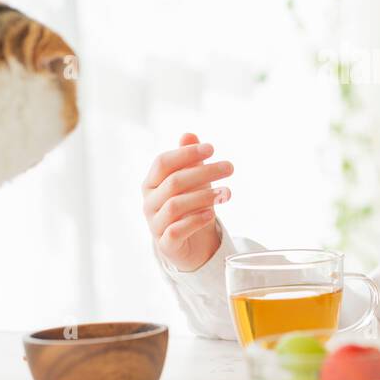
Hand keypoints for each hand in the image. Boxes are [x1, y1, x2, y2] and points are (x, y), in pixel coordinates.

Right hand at [142, 132, 233, 271]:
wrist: (189, 242)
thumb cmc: (189, 204)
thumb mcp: (192, 180)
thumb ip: (188, 159)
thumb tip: (189, 135)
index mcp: (151, 182)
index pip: (163, 162)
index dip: (186, 153)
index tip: (212, 149)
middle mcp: (149, 202)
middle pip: (174, 182)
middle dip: (204, 172)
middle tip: (230, 167)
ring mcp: (155, 224)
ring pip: (175, 205)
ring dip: (204, 197)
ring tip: (227, 192)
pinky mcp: (166, 244)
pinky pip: (175, 231)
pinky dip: (194, 221)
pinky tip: (211, 214)